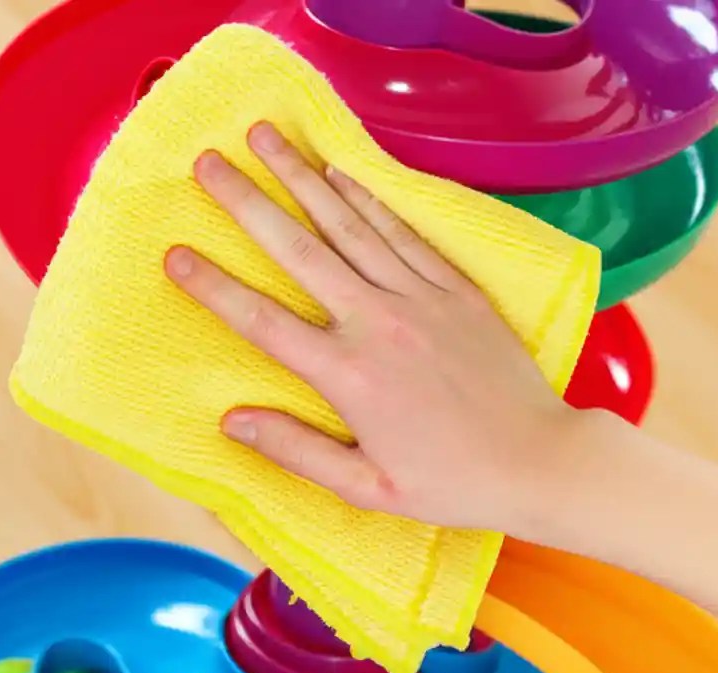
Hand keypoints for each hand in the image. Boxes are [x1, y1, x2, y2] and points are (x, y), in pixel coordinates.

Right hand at [164, 121, 587, 536]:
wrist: (542, 460)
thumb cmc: (452, 482)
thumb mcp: (368, 489)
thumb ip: (297, 452)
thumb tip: (232, 421)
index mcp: (350, 378)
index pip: (264, 323)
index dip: (215, 287)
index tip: (175, 254)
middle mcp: (379, 324)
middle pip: (300, 251)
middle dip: (249, 202)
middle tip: (208, 162)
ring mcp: (421, 299)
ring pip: (349, 226)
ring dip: (302, 178)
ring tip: (265, 138)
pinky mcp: (456, 289)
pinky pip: (402, 232)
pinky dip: (367, 198)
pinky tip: (337, 171)